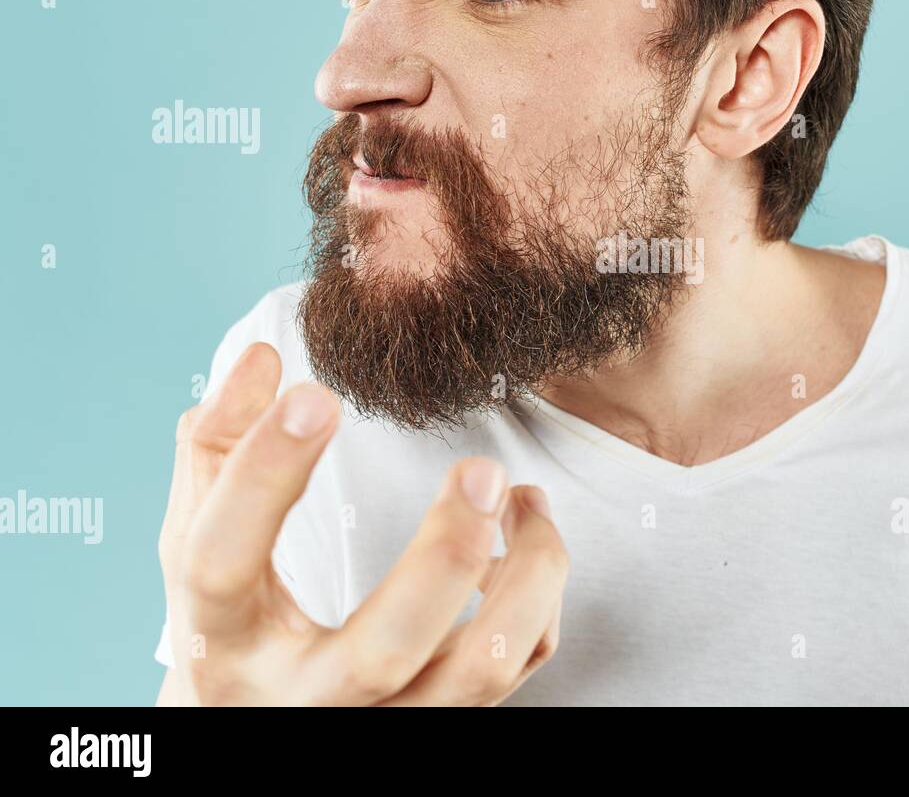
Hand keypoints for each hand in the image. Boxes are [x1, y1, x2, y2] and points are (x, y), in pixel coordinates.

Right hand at [158, 342, 566, 704]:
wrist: (256, 722)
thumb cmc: (229, 613)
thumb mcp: (197, 537)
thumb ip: (218, 445)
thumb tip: (262, 358)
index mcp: (219, 642)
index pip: (221, 563)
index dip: (263, 477)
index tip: (315, 393)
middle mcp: (300, 701)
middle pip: (383, 652)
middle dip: (445, 555)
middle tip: (483, 467)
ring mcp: (379, 723)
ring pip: (479, 672)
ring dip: (525, 576)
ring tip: (525, 494)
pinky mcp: (438, 724)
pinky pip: (514, 670)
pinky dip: (537, 600)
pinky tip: (524, 538)